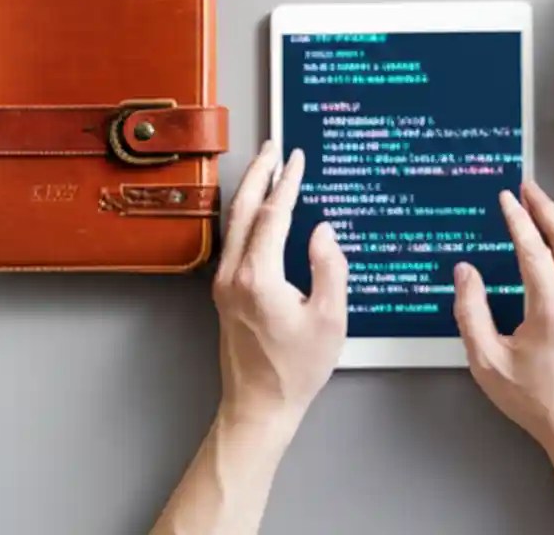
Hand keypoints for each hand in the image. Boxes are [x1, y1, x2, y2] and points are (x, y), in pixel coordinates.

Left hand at [213, 142, 348, 432]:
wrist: (259, 406)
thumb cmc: (295, 370)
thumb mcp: (330, 319)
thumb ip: (329, 268)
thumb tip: (323, 231)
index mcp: (258, 277)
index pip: (273, 215)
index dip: (287, 183)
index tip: (297, 158)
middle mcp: (233, 275)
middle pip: (243, 209)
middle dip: (258, 173)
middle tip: (273, 147)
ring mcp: (223, 284)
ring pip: (232, 223)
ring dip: (248, 191)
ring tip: (264, 167)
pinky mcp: (223, 294)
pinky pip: (232, 241)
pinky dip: (245, 216)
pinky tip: (257, 211)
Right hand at [453, 181, 553, 453]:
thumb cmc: (533, 401)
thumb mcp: (487, 361)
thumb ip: (471, 313)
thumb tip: (465, 272)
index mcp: (551, 309)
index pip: (534, 250)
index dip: (518, 220)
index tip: (506, 197)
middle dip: (547, 209)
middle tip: (528, 187)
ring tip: (541, 207)